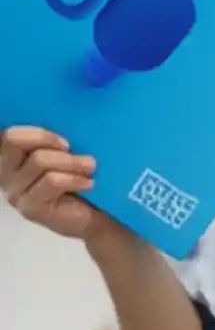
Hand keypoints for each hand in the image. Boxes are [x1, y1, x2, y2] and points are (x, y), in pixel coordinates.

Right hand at [0, 126, 117, 242]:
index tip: (64, 141)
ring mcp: (15, 193)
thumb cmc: (78, 177)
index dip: (34, 132)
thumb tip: (71, 114)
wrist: (91, 215)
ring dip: (72, 161)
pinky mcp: (29, 208)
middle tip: (73, 149)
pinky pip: (52, 181)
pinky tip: (89, 183)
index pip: (8, 135)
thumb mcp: (65, 154)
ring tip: (91, 166)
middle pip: (14, 143)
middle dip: (48, 140)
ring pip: (39, 161)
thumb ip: (56, 141)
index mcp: (11, 158)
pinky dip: (75, 179)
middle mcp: (5, 174)